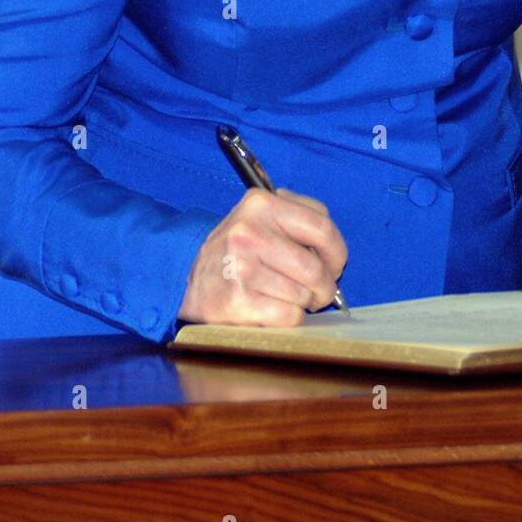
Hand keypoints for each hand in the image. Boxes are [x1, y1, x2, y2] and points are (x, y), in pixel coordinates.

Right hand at [177, 187, 347, 326]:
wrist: (184, 277)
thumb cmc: (234, 250)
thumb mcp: (260, 217)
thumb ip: (298, 220)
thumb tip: (335, 255)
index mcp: (260, 204)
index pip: (321, 226)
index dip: (337, 251)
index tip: (335, 265)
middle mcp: (249, 232)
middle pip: (315, 268)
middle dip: (324, 286)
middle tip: (317, 292)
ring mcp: (241, 267)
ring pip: (303, 295)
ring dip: (302, 303)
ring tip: (284, 296)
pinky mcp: (237, 301)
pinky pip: (289, 316)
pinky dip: (289, 318)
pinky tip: (272, 309)